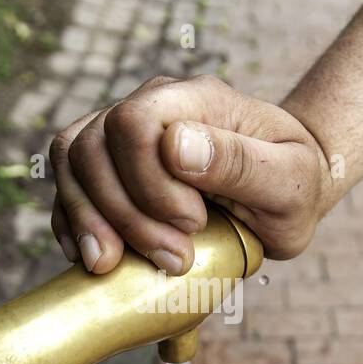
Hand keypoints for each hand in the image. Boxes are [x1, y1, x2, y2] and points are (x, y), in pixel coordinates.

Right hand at [49, 74, 333, 274]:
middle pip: (94, 146)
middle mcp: (152, 104)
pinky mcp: (111, 164)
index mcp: (195, 99)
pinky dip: (71, 221)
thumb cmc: (295, 186)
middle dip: (124, 214)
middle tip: (173, 258)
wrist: (288, 191)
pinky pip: (67, 183)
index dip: (148, 182)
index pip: (133, 122)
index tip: (193, 222)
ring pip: (71, 161)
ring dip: (90, 221)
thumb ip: (240, 162)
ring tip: (118, 264)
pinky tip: (91, 255)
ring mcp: (125, 132)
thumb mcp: (290, 181)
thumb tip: (175, 147)